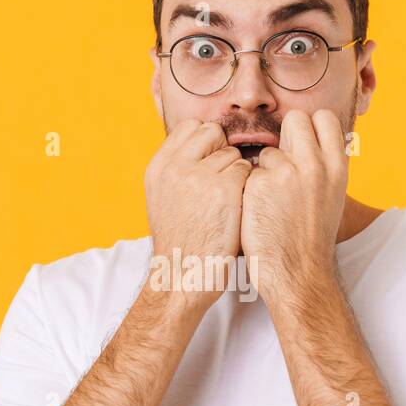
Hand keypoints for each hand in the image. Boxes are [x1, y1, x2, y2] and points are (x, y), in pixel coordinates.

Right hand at [143, 119, 252, 311]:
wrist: (182, 278)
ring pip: (233, 153)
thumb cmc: (180, 242)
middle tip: (223, 181)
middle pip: (213, 132)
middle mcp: (175, 166)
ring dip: (237, 173)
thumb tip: (202, 145)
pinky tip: (239, 208)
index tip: (210, 163)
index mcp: (158, 167)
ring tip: (227, 203)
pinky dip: (247, 187)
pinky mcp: (224, 189)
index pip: (190, 127)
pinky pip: (247, 170)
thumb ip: (176, 169)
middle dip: (224, 151)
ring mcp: (199, 176)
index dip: (207, 141)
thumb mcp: (162, 198)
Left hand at [239, 109, 348, 312]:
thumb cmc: (312, 237)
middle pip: (295, 119)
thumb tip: (307, 140)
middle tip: (280, 165)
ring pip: (267, 149)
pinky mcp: (258, 185)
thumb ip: (323, 166)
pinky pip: (247, 173)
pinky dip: (248, 190)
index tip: (302, 143)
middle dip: (284, 136)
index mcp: (337, 166)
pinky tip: (256, 212)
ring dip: (264, 169)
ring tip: (270, 200)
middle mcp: (315, 164)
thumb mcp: (332, 195)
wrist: (298, 274)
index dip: (310, 126)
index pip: (324, 118)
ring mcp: (286, 173)